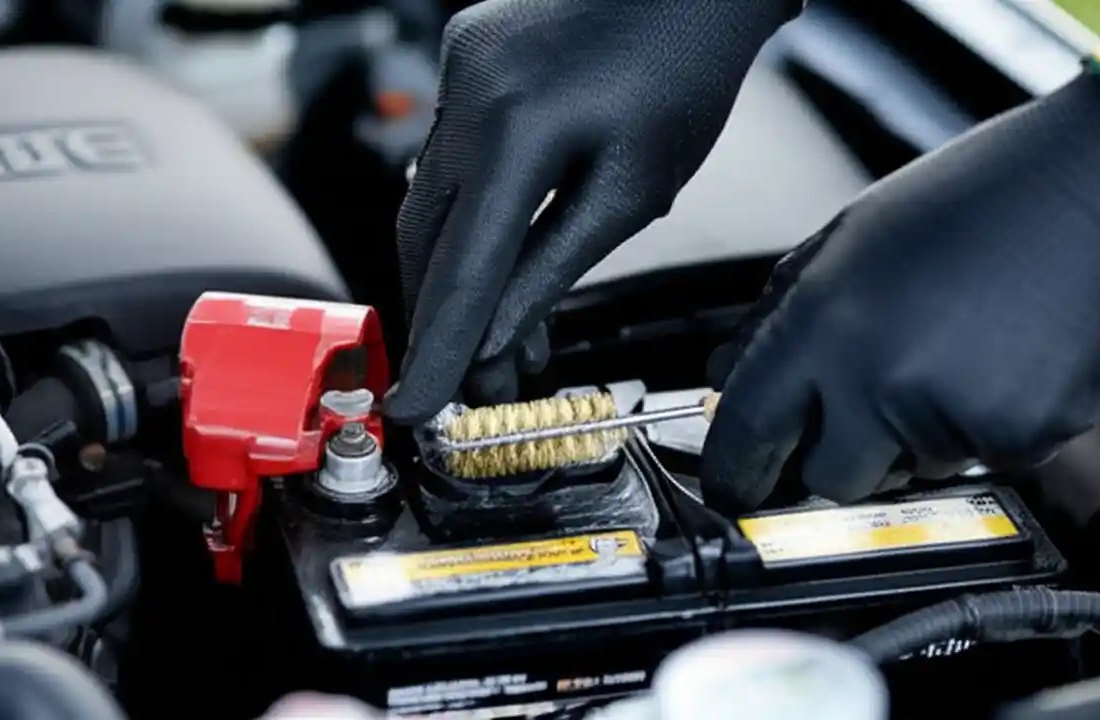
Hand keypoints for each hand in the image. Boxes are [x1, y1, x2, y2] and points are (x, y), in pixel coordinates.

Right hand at [386, 0, 800, 423]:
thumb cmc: (684, 75)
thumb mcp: (633, 189)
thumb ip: (555, 264)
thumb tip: (494, 335)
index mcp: (518, 134)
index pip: (462, 272)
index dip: (437, 350)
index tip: (415, 408)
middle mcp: (469, 97)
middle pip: (427, 240)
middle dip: (441, 320)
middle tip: (473, 383)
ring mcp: (457, 70)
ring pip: (429, 198)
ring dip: (453, 271)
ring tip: (494, 337)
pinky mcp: (462, 57)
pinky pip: (446, 152)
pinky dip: (465, 211)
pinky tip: (495, 252)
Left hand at [700, 70, 1099, 511]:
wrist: (1095, 188)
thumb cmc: (967, 201)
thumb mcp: (845, 240)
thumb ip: (776, 318)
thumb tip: (726, 376)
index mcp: (823, 326)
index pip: (746, 434)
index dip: (731, 470)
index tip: (733, 485)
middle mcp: (880, 381)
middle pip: (828, 481)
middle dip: (834, 459)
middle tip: (863, 407)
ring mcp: (954, 417)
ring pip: (908, 472)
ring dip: (911, 436)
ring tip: (949, 351)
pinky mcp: (1022, 437)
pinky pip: (980, 460)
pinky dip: (979, 427)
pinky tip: (996, 359)